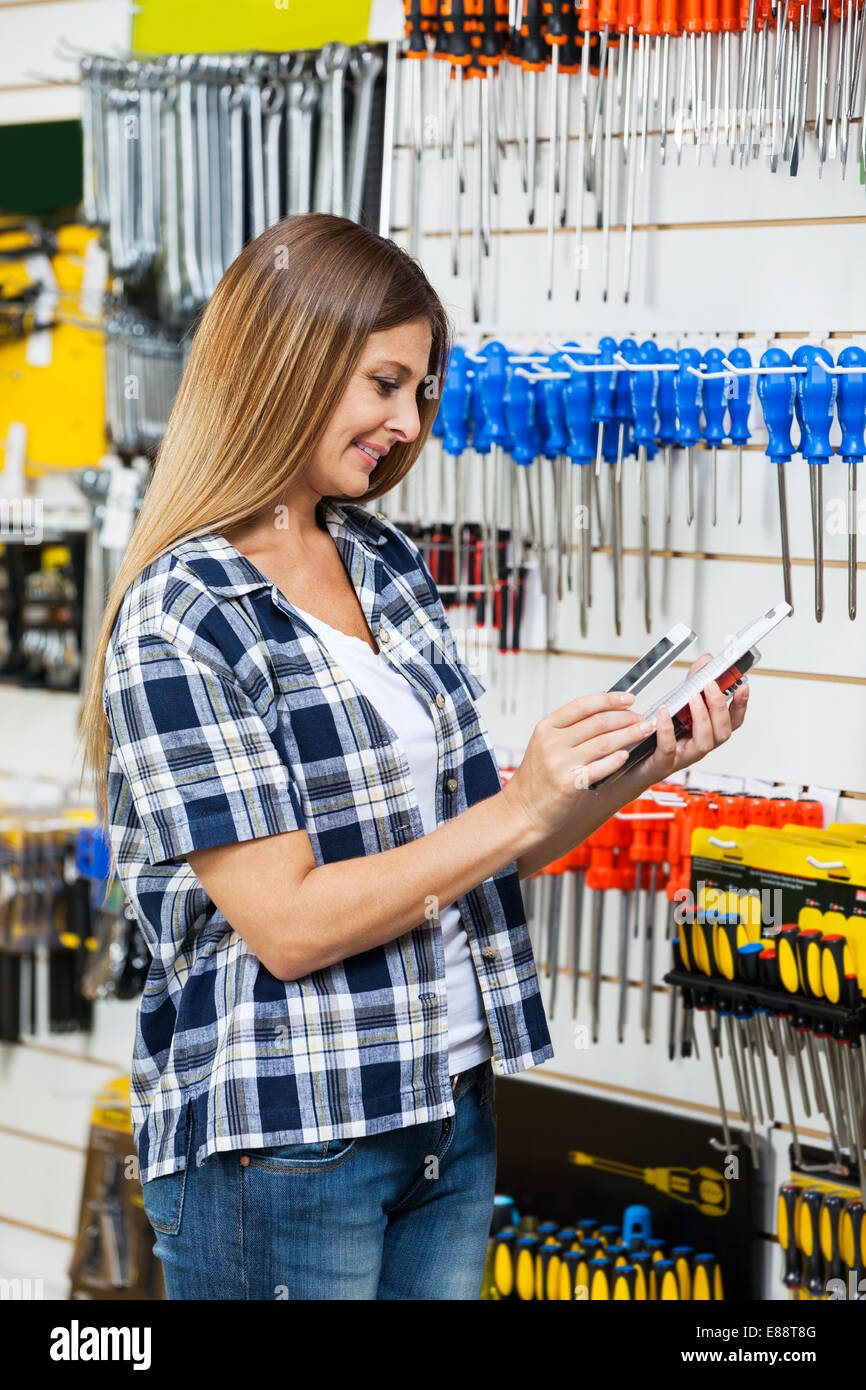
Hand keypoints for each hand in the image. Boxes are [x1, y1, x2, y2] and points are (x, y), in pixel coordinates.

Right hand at [502, 691, 649, 839]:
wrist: (521, 811)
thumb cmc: (536, 780)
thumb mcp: (544, 745)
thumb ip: (568, 729)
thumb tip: (603, 713)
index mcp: (546, 728)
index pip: (583, 705)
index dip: (609, 699)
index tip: (628, 698)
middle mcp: (551, 742)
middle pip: (597, 722)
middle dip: (625, 718)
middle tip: (640, 718)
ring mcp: (559, 763)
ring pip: (603, 743)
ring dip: (629, 735)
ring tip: (644, 731)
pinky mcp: (569, 784)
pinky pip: (600, 767)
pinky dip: (616, 760)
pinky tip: (627, 755)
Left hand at [637, 653, 749, 784]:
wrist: (632, 764)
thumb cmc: (657, 736)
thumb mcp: (678, 704)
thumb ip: (693, 683)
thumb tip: (706, 661)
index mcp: (706, 733)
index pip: (733, 721)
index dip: (741, 705)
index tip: (743, 686)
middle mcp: (699, 746)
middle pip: (722, 732)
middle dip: (720, 708)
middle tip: (711, 686)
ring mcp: (683, 756)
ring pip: (703, 743)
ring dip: (702, 718)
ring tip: (694, 697)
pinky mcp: (663, 763)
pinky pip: (668, 748)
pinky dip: (668, 729)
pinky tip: (664, 712)